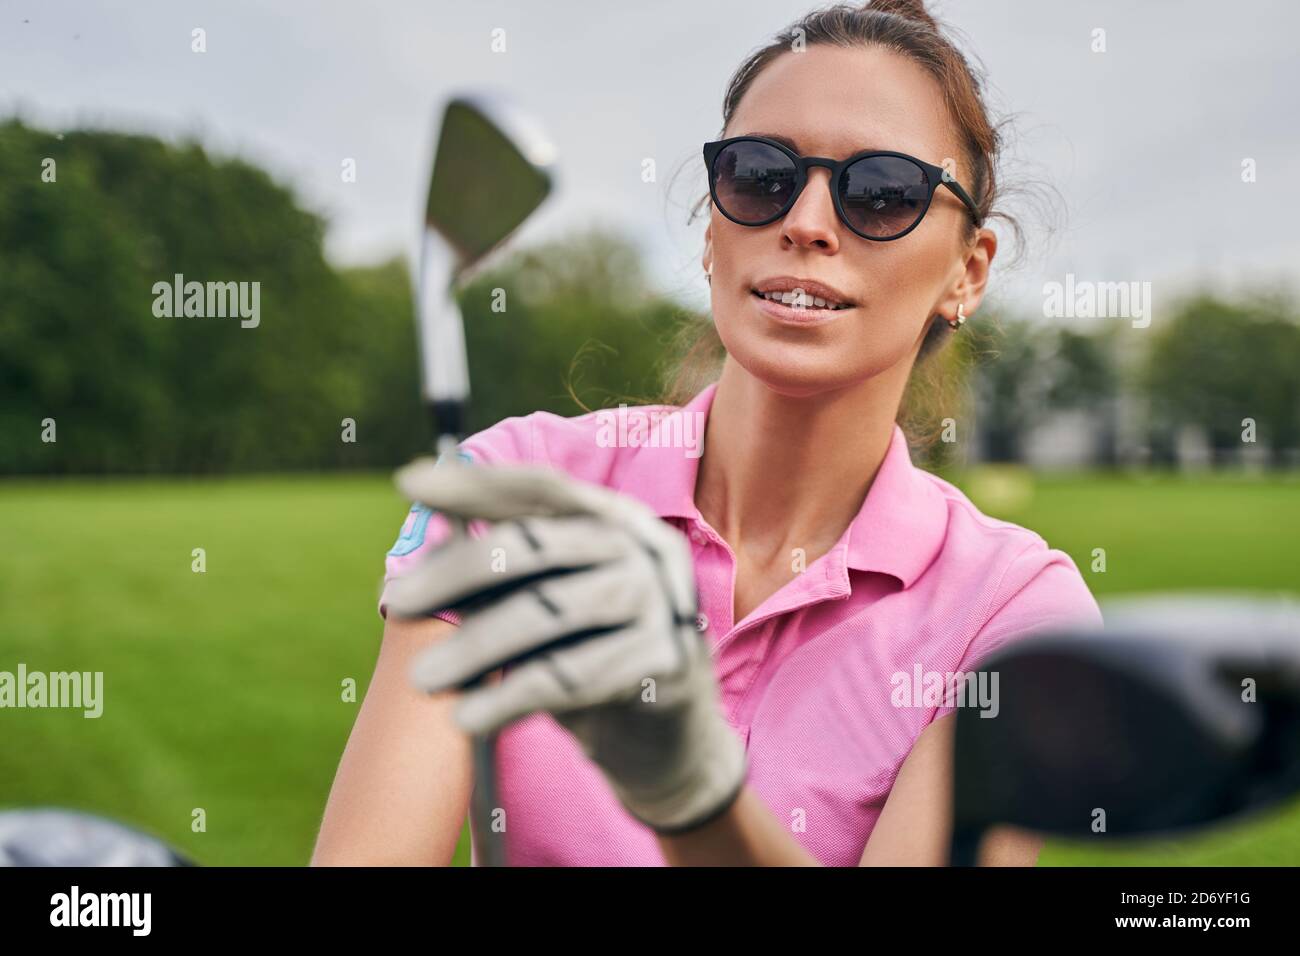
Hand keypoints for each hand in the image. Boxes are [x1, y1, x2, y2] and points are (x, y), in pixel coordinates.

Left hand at [384, 457, 747, 833]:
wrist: (667, 738)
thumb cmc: (591, 656)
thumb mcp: (545, 605)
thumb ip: (497, 573)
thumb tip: (426, 538)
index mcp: (614, 517)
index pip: (539, 488)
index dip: (475, 483)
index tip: (410, 482)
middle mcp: (643, 546)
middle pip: (536, 545)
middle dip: (458, 571)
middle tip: (401, 603)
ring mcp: (660, 599)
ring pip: (548, 612)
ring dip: (475, 645)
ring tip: (421, 679)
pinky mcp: (665, 658)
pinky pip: (573, 676)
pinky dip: (511, 697)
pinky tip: (468, 717)